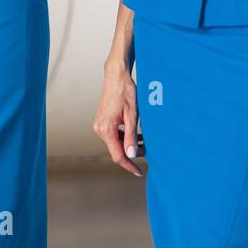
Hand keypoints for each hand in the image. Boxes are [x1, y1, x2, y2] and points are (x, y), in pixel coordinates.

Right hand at [94, 56, 143, 176]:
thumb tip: (131, 155)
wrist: (116, 75)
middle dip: (131, 153)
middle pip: (116, 149)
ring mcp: (99, 125)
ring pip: (115, 143)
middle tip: (148, 152)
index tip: (139, 172)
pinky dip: (125, 137)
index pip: (118, 156)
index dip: (129, 166)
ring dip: (129, 145)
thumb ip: (131, 136)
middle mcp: (99, 129)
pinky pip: (113, 135)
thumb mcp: (132, 115)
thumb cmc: (126, 92)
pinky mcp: (102, 121)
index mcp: (106, 129)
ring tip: (145, 143)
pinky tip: (136, 135)